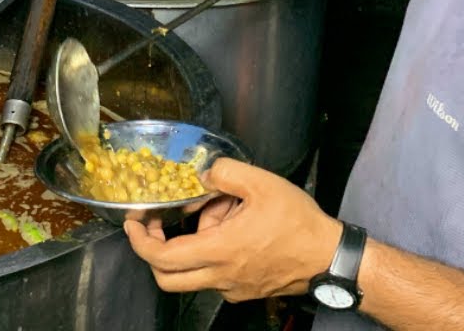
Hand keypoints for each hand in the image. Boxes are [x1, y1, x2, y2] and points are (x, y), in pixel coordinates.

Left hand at [124, 158, 341, 301]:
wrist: (329, 258)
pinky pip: (213, 275)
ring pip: (192, 274)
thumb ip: (225, 173)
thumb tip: (202, 172)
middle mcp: (220, 276)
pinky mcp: (243, 290)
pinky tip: (231, 229)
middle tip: (155, 225)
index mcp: (219, 251)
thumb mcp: (262, 184)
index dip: (138, 241)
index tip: (133, 222)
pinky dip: (210, 253)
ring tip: (215, 215)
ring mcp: (231, 287)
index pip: (161, 257)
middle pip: (167, 277)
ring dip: (190, 247)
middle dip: (152, 250)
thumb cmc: (298, 223)